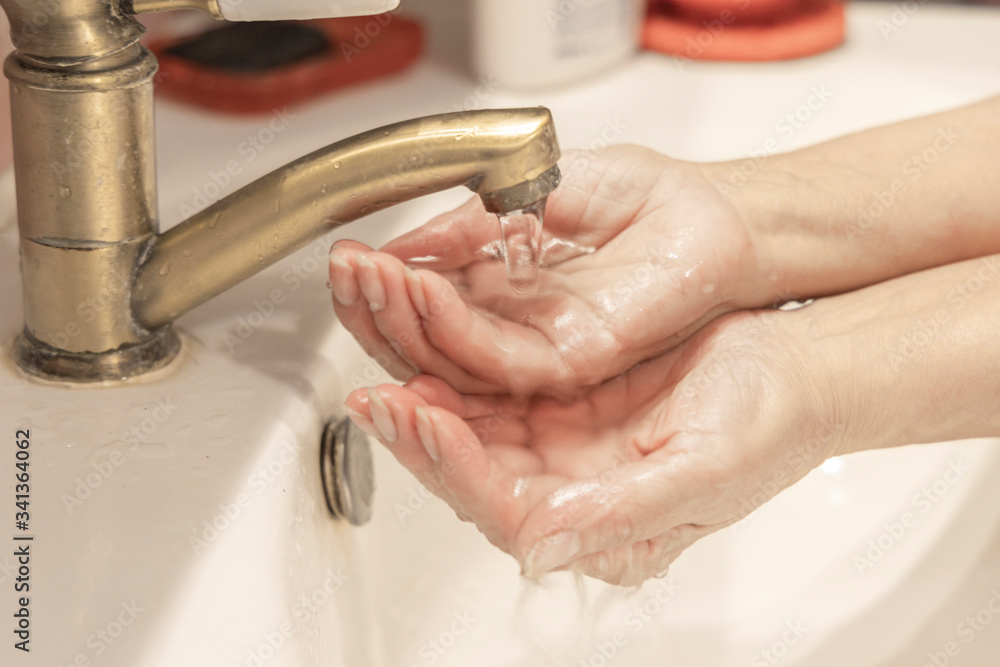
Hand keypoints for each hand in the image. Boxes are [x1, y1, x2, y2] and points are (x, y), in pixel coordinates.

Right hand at [330, 145, 764, 396]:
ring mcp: (540, 353)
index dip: (378, 293)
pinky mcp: (570, 360)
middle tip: (342, 273)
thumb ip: (466, 226)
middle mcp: (515, 334)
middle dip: (374, 312)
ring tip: (362, 279)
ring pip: (448, 359)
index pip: (423, 314)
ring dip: (397, 321)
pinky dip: (446, 328)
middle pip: (424, 347)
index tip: (345, 260)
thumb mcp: (533, 194)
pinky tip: (412, 292)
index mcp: (504, 297)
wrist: (715, 214)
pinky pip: (493, 357)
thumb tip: (399, 246)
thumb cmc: (647, 199)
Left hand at [344, 307, 844, 584]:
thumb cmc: (768, 426)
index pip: (500, 504)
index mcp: (593, 524)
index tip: (414, 416)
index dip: (451, 464)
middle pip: (465, 462)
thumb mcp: (706, 474)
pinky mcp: (554, 397)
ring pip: (465, 416)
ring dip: (418, 376)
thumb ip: (621, 515)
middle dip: (412, 421)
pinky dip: (450, 348)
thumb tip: (541, 550)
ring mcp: (554, 441)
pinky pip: (485, 376)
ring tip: (383, 339)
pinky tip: (422, 321)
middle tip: (369, 380)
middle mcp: (562, 489)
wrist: (794, 371)